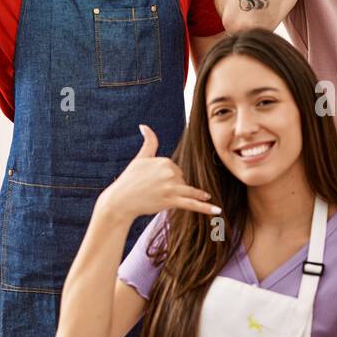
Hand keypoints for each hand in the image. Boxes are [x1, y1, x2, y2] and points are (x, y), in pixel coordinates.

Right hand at [100, 126, 219, 219]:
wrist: (120, 200)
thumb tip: (144, 125)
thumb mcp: (140, 158)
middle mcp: (169, 172)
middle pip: (182, 181)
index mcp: (165, 161)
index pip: (176, 170)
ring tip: (210, 200)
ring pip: (189, 192)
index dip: (170, 179)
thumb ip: (148, 142)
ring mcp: (170, 187)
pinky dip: (205, 208)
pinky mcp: (170, 200)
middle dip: (176, 188)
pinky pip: (192, 204)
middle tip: (158, 194)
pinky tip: (217, 211)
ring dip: (200, 197)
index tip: (158, 184)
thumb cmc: (129, 180)